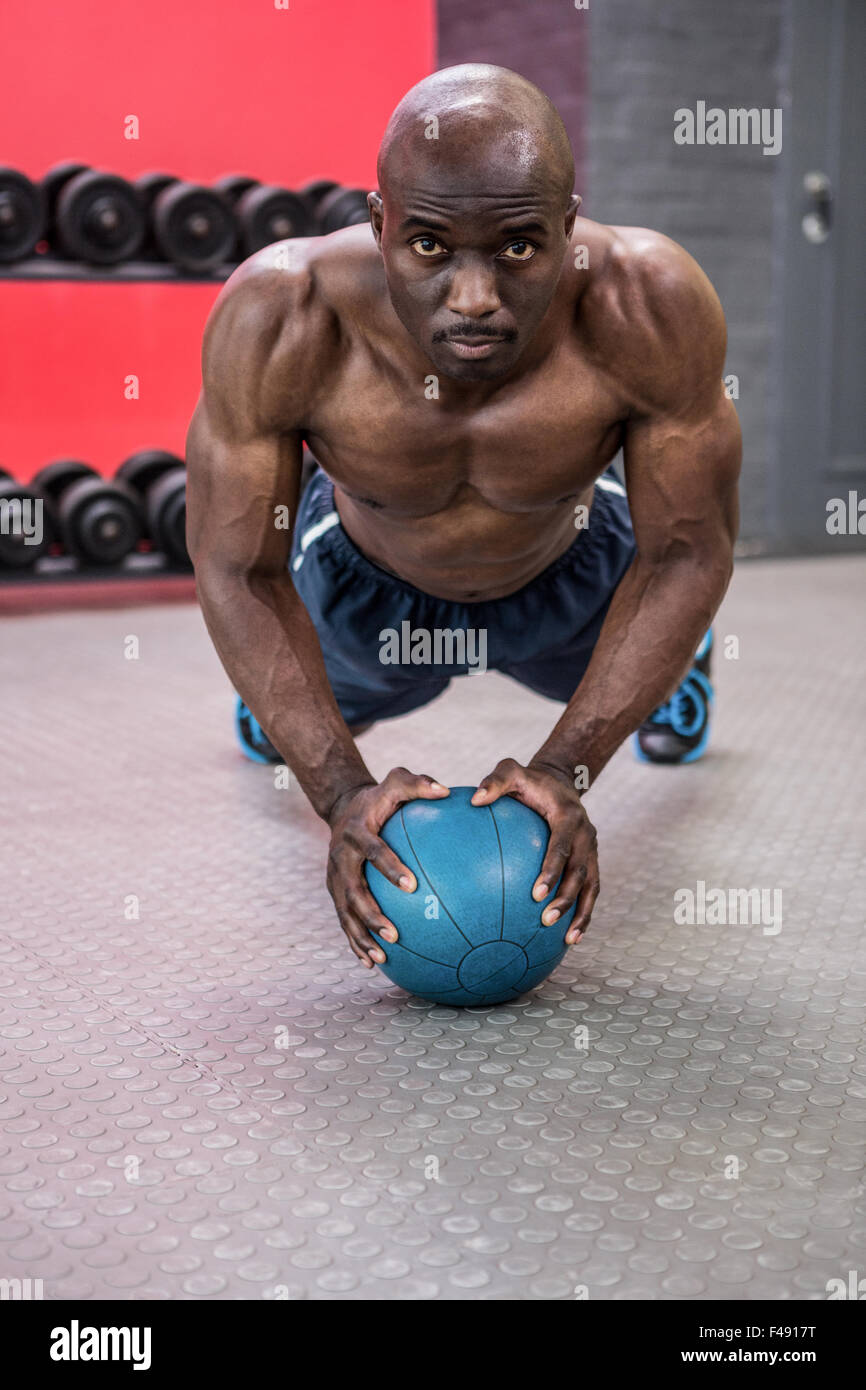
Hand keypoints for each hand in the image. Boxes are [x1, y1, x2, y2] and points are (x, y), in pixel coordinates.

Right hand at [326, 767, 449, 966]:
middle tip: (395, 933)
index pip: (374, 851)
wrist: (342, 809)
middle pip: (353, 891)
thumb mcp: (395, 782)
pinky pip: (344, 921)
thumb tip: (447, 791)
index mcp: (356, 833)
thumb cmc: (379, 798)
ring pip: (345, 913)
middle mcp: (340, 858)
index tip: (413, 885)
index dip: (390, 868)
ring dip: (361, 936)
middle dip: (371, 915)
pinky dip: (355, 942)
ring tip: (383, 957)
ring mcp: (334, 878)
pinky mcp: (334, 892)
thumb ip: (418, 783)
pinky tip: (373, 963)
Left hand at [471, 758, 598, 943]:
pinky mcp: (592, 861)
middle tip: (546, 920)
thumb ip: (494, 781)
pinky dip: (584, 913)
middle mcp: (586, 834)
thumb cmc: (529, 779)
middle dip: (566, 899)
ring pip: (591, 887)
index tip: (536, 894)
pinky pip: (591, 890)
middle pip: (580, 872)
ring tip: (568, 940)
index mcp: (568, 816)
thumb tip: (474, 800)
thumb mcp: (511, 769)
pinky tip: (570, 937)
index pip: (561, 847)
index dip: (551, 871)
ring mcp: (592, 850)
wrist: (561, 780)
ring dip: (582, 914)